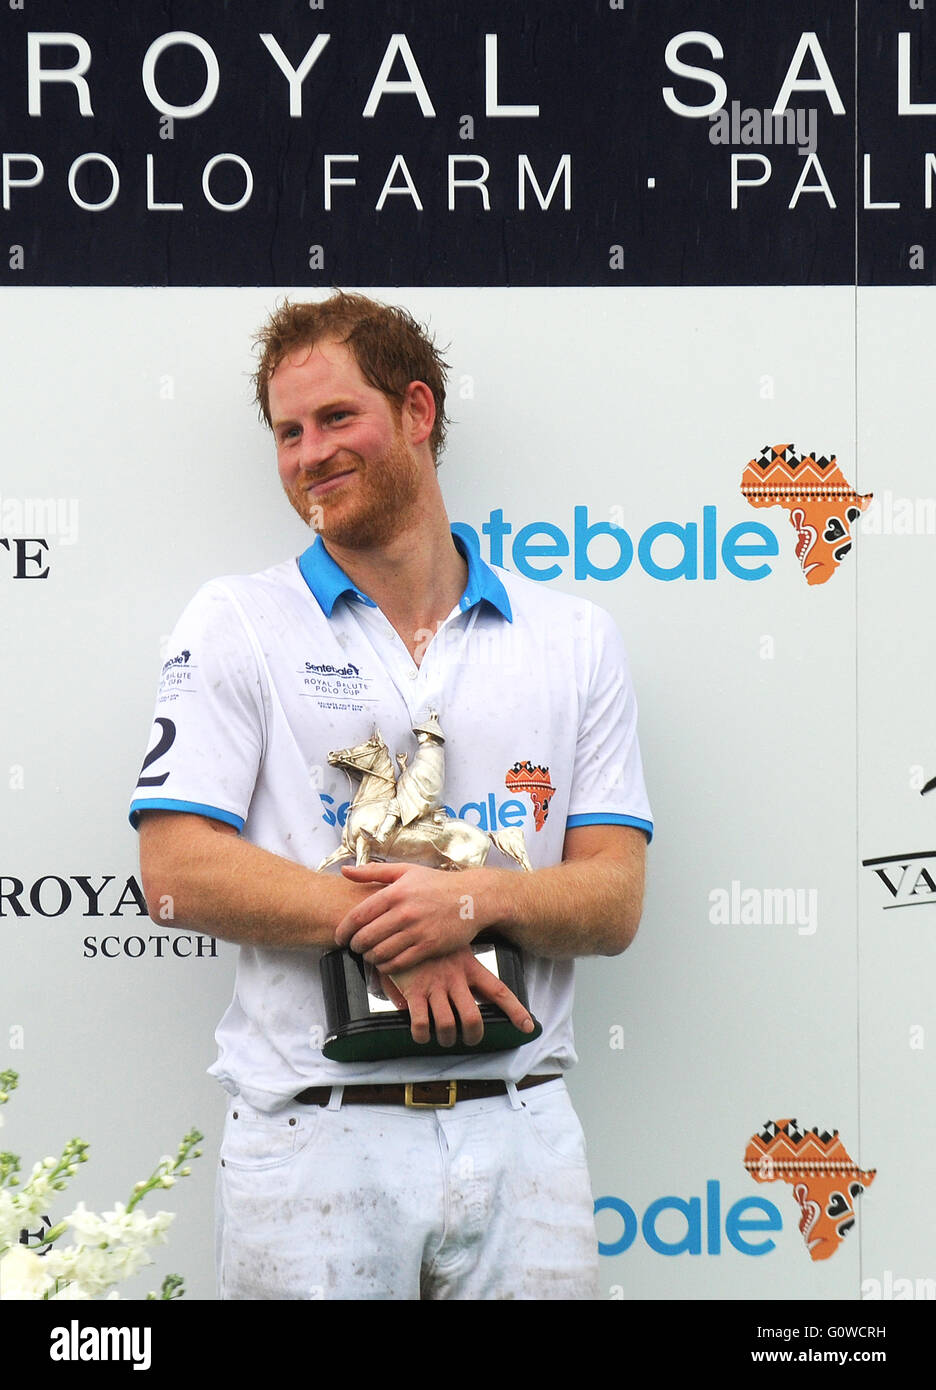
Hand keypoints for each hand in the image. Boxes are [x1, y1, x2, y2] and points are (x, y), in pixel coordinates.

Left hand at [336, 862, 494, 970]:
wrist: (472, 898)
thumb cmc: (437, 884)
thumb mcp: (405, 870)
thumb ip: (373, 871)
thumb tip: (345, 871)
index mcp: (395, 892)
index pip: (358, 916)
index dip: (344, 930)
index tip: (340, 937)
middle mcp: (404, 912)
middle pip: (366, 937)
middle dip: (356, 946)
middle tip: (355, 948)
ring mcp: (417, 931)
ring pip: (381, 952)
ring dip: (370, 957)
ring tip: (369, 955)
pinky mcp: (429, 947)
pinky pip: (399, 963)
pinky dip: (387, 967)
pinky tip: (385, 964)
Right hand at [381, 947, 534, 1046]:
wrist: (401, 924)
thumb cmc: (431, 939)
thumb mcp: (455, 945)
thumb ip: (465, 968)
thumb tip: (477, 990)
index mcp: (469, 966)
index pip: (499, 991)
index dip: (515, 1011)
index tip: (528, 1026)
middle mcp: (454, 978)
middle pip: (473, 1017)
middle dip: (473, 1035)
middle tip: (470, 1039)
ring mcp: (434, 985)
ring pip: (447, 1025)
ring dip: (447, 1038)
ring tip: (444, 1038)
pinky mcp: (413, 991)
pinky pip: (420, 1023)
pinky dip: (422, 1035)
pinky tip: (421, 1033)